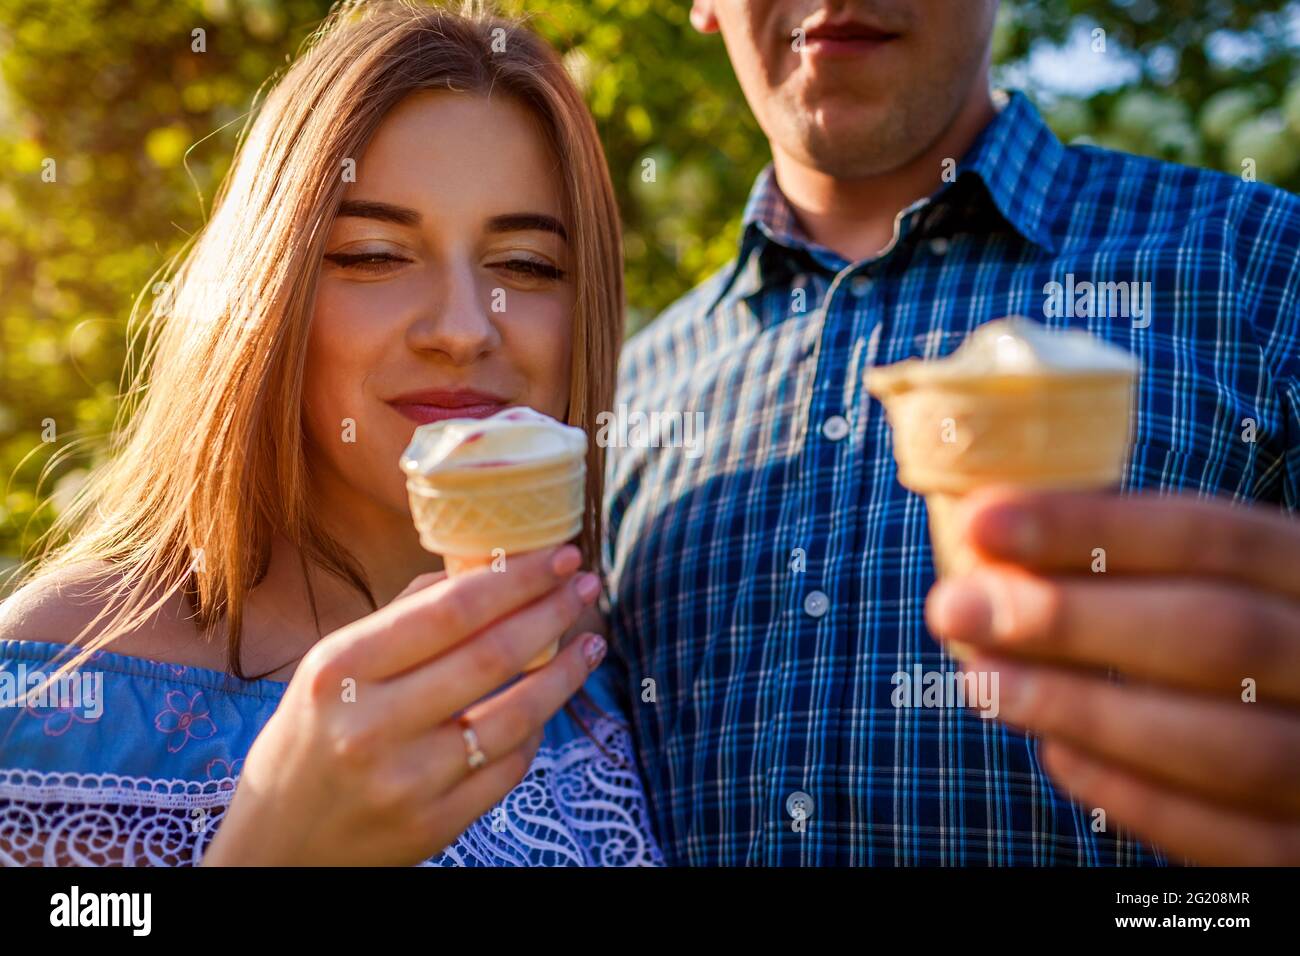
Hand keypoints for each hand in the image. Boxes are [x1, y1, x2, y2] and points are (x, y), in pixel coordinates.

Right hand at [201, 544, 605, 865]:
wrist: (278, 843)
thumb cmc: (313, 734)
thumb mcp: (332, 665)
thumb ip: (403, 616)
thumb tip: (484, 566)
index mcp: (340, 669)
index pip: (450, 610)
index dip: (518, 579)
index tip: (561, 555)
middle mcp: (370, 725)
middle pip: (490, 657)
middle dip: (552, 613)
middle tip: (589, 584)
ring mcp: (405, 782)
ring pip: (514, 716)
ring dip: (564, 674)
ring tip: (590, 643)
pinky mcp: (434, 826)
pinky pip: (508, 768)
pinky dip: (536, 731)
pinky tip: (549, 704)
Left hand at [924, 487, 1299, 864]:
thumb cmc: (1240, 634)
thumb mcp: (1214, 579)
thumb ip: (1125, 560)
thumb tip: (987, 545)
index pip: (1207, 536)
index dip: (1088, 529)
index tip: (979, 523)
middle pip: (1217, 634)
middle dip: (1069, 619)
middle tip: (955, 608)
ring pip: (1223, 744)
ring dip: (1081, 708)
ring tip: (981, 679)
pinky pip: (1228, 835)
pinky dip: (1130, 793)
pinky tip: (1056, 754)